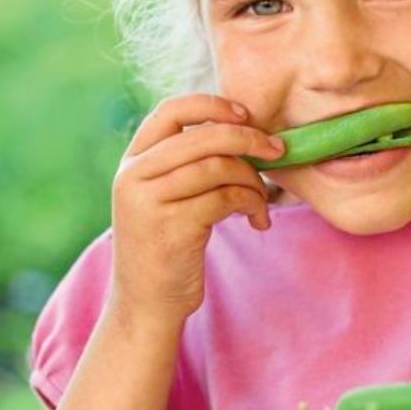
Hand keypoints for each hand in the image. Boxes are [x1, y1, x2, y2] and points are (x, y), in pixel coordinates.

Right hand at [109, 93, 284, 321]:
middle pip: (204, 136)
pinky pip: (227, 198)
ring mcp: (149, 201)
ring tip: (261, 201)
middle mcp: (134, 175)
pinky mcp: (171, 227)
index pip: (170, 110)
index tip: (245, 115)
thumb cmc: (166, 244)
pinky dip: (252, 205)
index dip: (212, 105)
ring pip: (220, 166)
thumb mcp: (163, 195)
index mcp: (133, 160)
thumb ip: (185, 162)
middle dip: (249, 138)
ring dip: (254, 181)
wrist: (145, 303)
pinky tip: (257, 221)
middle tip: (277, 150)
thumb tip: (243, 128)